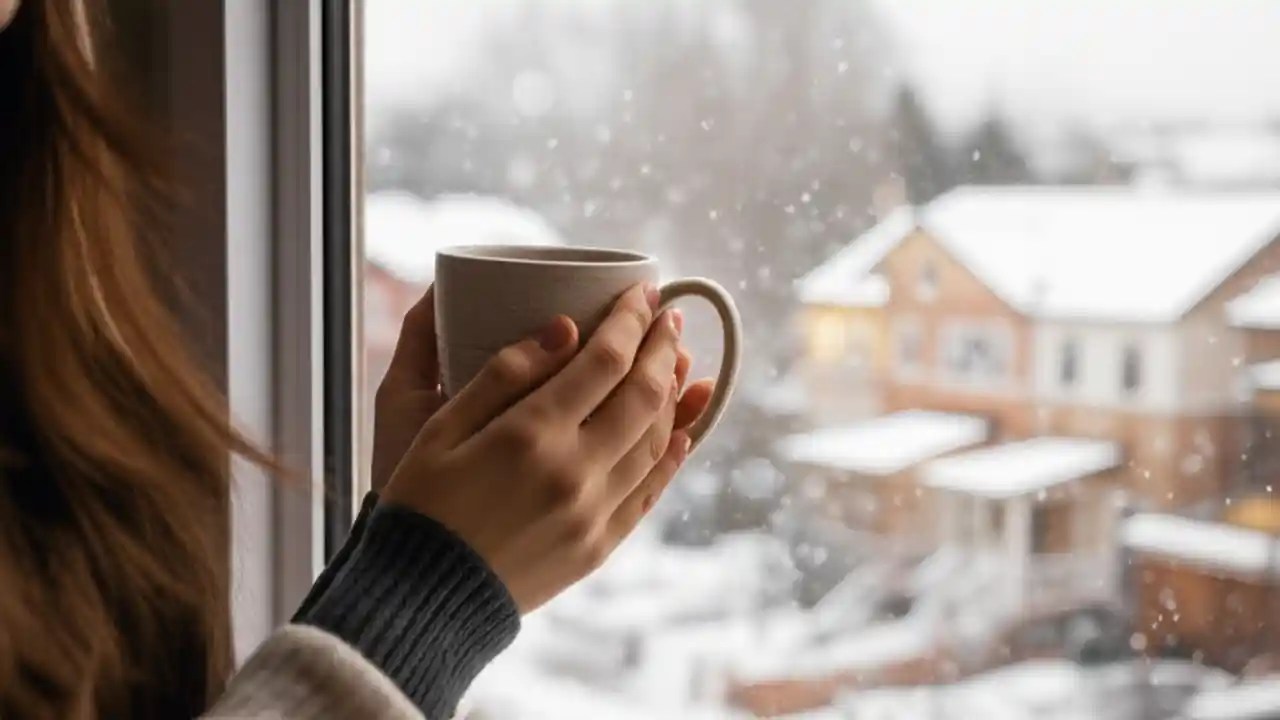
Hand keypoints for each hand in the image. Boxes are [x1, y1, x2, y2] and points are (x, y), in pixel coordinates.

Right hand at [381, 283, 712, 612]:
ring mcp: (593, 514)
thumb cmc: (419, 504)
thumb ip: (501, 373)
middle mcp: (573, 472)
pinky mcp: (599, 546)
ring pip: (656, 441)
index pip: (603, 360)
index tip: (641, 293)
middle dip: (661, 347)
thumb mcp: (436, 427)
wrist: (422, 599)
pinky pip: (650, 492)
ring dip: (672, 396)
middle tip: (668, 317)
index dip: (629, 319)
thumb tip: (562, 328)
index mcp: (530, 435)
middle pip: (642, 395)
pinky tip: (682, 431)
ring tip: (676, 363)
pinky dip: (672, 456)